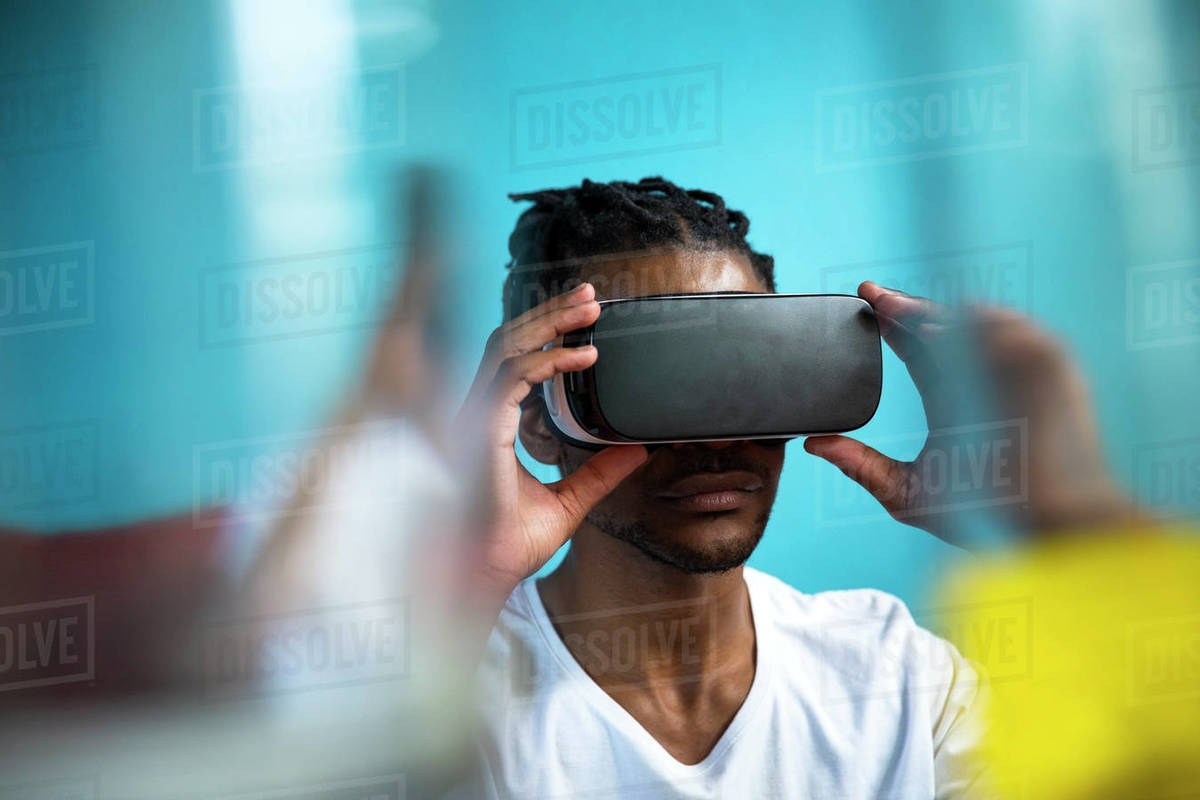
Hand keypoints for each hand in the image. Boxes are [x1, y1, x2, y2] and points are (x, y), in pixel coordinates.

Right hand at [458, 283, 647, 595]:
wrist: (489, 574)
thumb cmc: (512, 544)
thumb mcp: (571, 500)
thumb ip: (599, 472)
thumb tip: (636, 449)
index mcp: (495, 424)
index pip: (516, 361)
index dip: (546, 334)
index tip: (584, 320)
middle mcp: (482, 413)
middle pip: (510, 342)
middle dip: (550, 314)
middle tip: (591, 296)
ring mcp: (477, 418)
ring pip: (508, 347)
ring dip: (550, 324)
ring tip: (590, 311)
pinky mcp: (481, 429)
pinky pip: (512, 377)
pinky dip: (549, 362)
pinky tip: (583, 357)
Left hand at [804, 281, 1143, 545]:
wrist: (1041, 535)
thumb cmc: (984, 518)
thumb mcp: (907, 490)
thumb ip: (860, 465)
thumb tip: (812, 444)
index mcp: (953, 399)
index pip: (920, 347)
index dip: (892, 322)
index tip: (862, 300)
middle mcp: (984, 378)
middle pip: (941, 327)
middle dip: (904, 308)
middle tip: (869, 295)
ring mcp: (1018, 370)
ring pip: (975, 323)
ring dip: (934, 313)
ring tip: (896, 311)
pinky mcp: (1049, 370)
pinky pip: (1014, 332)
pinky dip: (977, 327)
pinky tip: (940, 333)